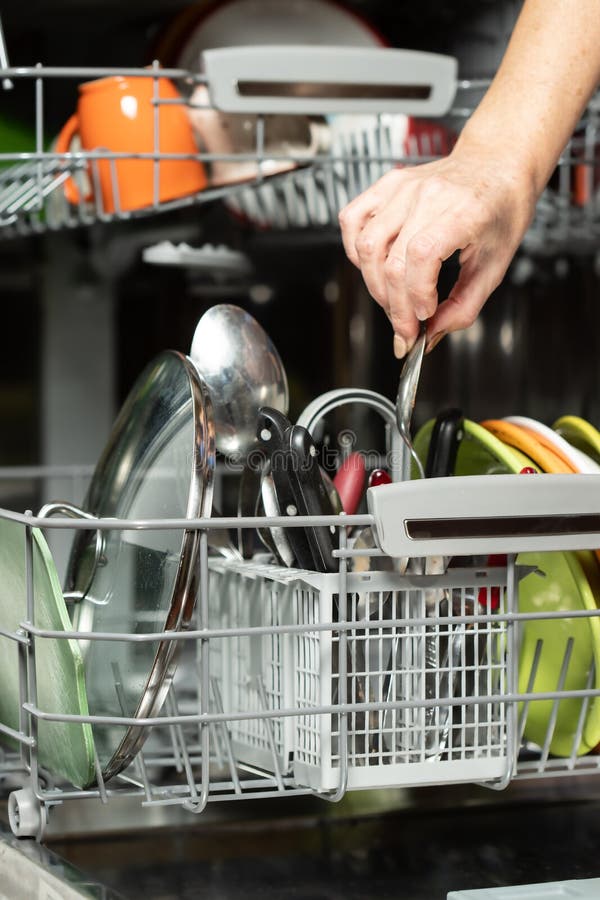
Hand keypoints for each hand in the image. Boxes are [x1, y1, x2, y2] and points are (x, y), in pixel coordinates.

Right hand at [338, 142, 536, 356]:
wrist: (497, 164)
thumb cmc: (501, 209)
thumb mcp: (495, 266)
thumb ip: (463, 307)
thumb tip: (431, 335)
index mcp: (463, 210)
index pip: (421, 256)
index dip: (416, 295)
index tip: (424, 318)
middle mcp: (428, 194)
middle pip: (390, 261)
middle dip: (395, 306)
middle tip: (406, 327)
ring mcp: (403, 187)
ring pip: (366, 245)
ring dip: (374, 286)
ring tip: (393, 301)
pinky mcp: (386, 185)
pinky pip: (352, 220)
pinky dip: (356, 252)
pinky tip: (374, 267)